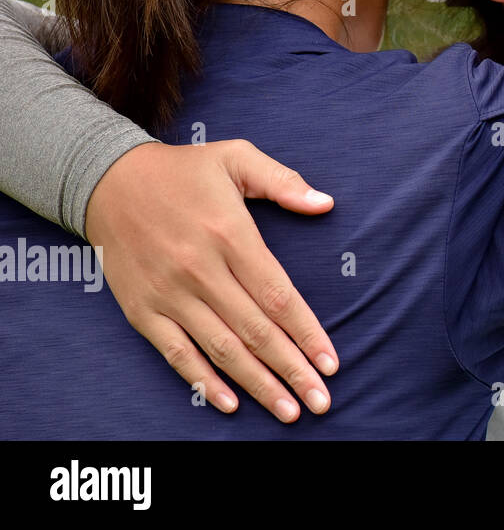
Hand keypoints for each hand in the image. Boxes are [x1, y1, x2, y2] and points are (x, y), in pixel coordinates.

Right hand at [85, 140, 338, 421]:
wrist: (107, 181)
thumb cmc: (183, 171)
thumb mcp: (236, 157)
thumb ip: (283, 181)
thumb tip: (325, 203)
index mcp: (229, 233)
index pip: (277, 295)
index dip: (306, 332)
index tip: (331, 361)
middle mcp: (200, 269)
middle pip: (256, 330)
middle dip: (292, 369)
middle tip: (321, 401)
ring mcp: (169, 294)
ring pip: (221, 349)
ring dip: (257, 384)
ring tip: (288, 411)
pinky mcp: (143, 310)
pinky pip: (176, 353)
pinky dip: (203, 381)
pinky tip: (231, 403)